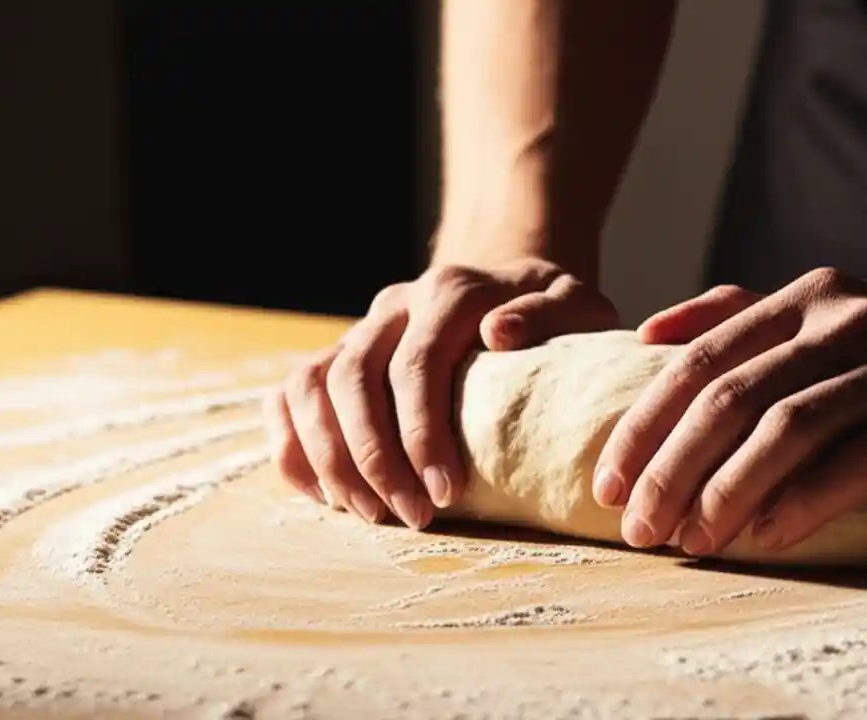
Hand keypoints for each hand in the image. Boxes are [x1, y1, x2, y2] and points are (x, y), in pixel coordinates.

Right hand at [264, 258, 618, 528]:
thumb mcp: (577, 304)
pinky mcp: (336, 358)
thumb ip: (549, 314)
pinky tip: (324, 496)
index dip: (421, 434)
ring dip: (331, 457)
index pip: (415, 364)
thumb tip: (498, 333)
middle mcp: (393, 306)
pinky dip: (293, 447)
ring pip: (310, 386)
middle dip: (374, 458)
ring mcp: (358, 331)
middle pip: (352, 378)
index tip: (446, 494)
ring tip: (369, 514)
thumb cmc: (553, 318)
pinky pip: (289, 397)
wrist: (513, 292)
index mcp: (448, 292)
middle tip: (412, 517)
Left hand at [592, 267, 866, 555]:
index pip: (698, 362)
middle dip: (668, 469)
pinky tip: (764, 538)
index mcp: (806, 300)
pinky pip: (857, 463)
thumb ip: (741, 317)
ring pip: (785, 428)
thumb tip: (648, 334)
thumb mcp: (830, 316)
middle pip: (729, 398)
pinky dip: (801, 503)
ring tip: (689, 541)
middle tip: (635, 528)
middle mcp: (844, 322)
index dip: (643, 426)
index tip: (606, 483)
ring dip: (724, 492)